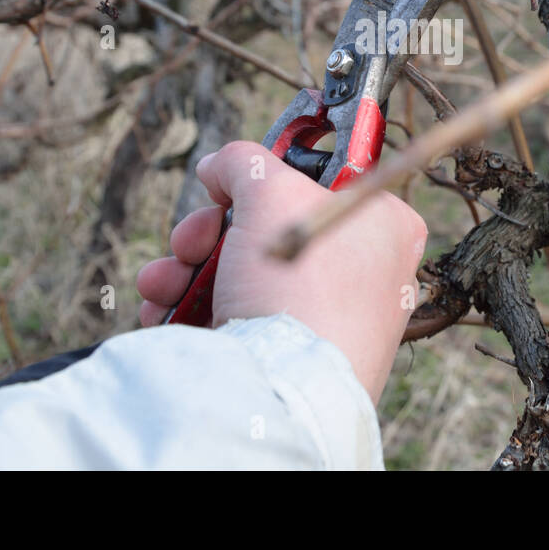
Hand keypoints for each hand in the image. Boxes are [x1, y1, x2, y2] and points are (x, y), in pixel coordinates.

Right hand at [136, 141, 426, 402]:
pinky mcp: (295, 360)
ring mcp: (331, 320)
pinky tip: (167, 313)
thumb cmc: (298, 281)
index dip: (271, 178)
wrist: (284, 387)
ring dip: (188, 272)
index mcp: (384, 224)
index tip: (234, 185)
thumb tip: (218, 167)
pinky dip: (195, 311)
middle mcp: (367, 272)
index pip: (324, 181)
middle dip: (209, 233)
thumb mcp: (270, 189)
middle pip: (271, 230)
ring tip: (164, 284)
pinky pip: (241, 319)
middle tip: (190, 241)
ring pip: (244, 273)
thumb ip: (242, 162)